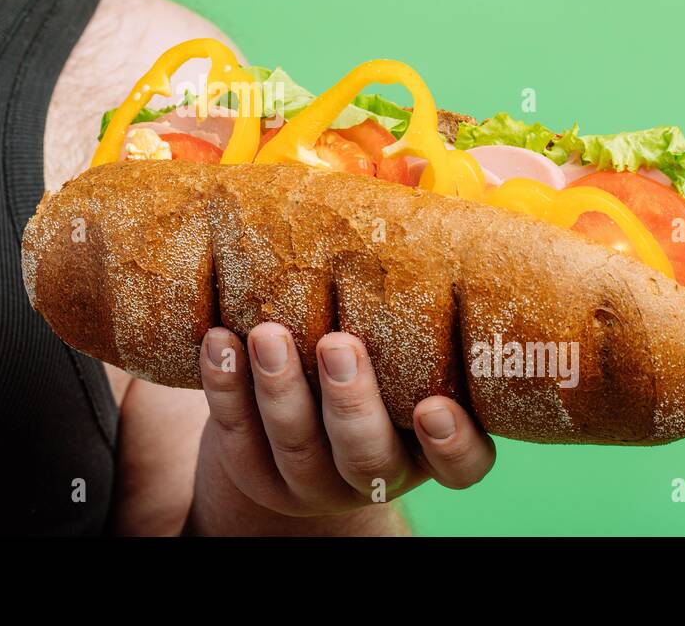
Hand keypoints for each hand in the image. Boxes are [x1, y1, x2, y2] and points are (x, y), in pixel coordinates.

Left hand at [193, 322, 495, 521]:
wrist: (292, 437)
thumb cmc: (370, 370)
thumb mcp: (403, 355)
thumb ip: (410, 312)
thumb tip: (416, 206)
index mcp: (428, 445)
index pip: (463, 464)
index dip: (452, 443)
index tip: (433, 407)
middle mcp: (374, 471)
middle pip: (368, 457)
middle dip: (350, 403)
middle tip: (337, 345)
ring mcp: (310, 479)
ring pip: (297, 446)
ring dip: (280, 388)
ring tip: (268, 335)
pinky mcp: (254, 470)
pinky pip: (237, 436)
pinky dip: (227, 388)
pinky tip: (221, 342)